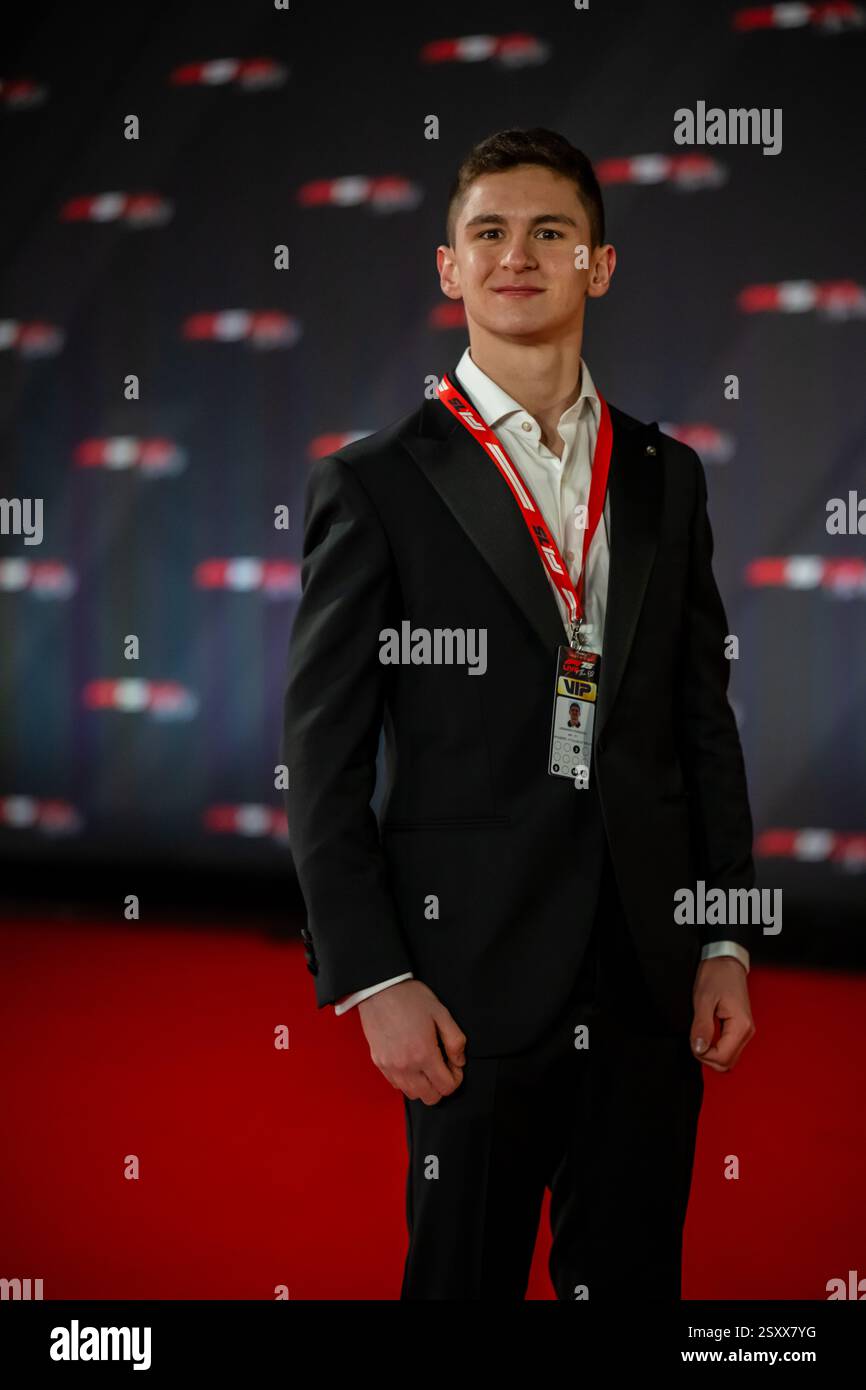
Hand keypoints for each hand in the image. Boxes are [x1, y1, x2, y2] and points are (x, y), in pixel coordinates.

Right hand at [358, 980, 466, 1103]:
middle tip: (443, 1066)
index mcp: (424, 1054)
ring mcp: (390, 1066)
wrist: (379, 989)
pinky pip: (396, 1085)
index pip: (446, 1087)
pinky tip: (411, 1063)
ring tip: (427, 1065)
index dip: (456, 1079)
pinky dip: (407, 1081)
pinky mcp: (379, 1063)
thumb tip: (459, 1061)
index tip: (454, 1065)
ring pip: (412, 1094)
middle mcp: (406, 1066)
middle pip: (430, 1098)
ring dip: (424, 1086)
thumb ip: (455, 1040)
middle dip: (441, 1086)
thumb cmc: (410, 998)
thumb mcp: (441, 1013)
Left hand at [690, 957, 755, 1071]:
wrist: (726, 961)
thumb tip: (699, 1049)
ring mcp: (745, 1031)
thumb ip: (701, 1027)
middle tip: (695, 1039)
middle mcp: (747, 1032)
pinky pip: (729, 1048)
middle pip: (727, 1063)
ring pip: (728, 1058)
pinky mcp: (740, 1029)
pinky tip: (707, 1033)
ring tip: (700, 1034)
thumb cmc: (716, 976)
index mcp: (741, 1026)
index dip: (703, 1055)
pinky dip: (716, 1047)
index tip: (693, 1040)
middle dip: (707, 1057)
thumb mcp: (703, 1000)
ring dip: (712, 1053)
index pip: (722, 1058)